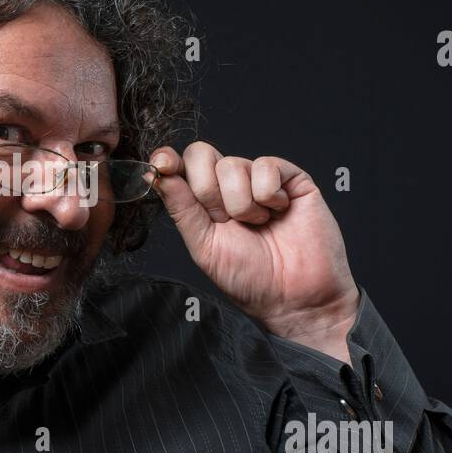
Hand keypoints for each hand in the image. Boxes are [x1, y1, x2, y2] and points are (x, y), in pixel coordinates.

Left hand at [150, 142, 359, 358]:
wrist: (295, 297)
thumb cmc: (250, 278)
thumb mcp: (203, 246)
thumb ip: (181, 208)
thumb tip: (156, 174)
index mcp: (205, 201)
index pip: (181, 165)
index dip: (169, 160)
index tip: (163, 164)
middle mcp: (230, 185)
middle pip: (201, 155)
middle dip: (208, 194)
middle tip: (227, 222)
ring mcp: (260, 179)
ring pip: (231, 165)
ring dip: (242, 204)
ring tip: (259, 225)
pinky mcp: (291, 178)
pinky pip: (266, 166)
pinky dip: (268, 195)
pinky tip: (279, 212)